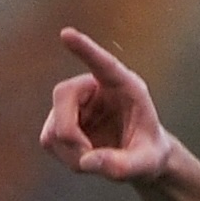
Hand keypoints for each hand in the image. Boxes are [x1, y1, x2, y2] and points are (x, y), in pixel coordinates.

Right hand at [39, 28, 199, 200]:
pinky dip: (66, 156)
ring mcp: (75, 103)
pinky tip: (88, 159)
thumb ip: (124, 165)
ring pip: (54, 124)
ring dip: (72, 151)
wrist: (140, 159)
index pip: (103, 64)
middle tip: (88, 156)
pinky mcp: (60, 120)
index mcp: (124, 86)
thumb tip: (87, 162)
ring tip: (100, 161)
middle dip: (70, 131)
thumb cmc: (149, 153)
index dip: (85, 50)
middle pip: (63, 95)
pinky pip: (49, 139)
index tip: (67, 34)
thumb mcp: (147, 164)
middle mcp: (95, 87)